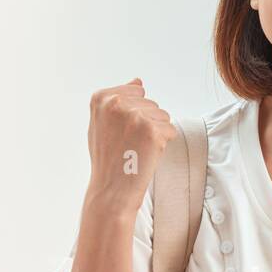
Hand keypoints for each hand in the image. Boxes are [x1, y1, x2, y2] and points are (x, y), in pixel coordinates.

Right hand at [84, 77, 177, 215]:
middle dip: (146, 123)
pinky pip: (170, 130)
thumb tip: (138, 81)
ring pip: (163, 115)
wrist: (111, 190)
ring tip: (137, 149)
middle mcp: (116, 103)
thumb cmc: (107, 159)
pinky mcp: (151, 130)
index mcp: (101, 98)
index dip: (134, 113)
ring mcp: (134, 115)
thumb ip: (118, 100)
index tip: (120, 132)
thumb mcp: (103, 124)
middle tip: (129, 144)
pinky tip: (146, 154)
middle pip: (151, 103)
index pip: (137, 91)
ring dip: (156, 133)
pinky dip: (163, 144)